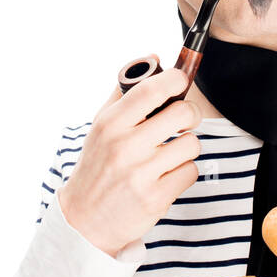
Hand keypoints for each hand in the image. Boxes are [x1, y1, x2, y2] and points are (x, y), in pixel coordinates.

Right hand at [57, 59, 201, 256]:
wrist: (85, 218)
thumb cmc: (97, 166)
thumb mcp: (101, 126)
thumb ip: (126, 91)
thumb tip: (154, 57)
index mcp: (110, 125)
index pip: (150, 90)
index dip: (175, 79)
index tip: (180, 81)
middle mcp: (125, 148)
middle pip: (182, 114)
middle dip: (191, 114)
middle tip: (184, 120)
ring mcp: (141, 175)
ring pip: (192, 144)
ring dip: (186, 147)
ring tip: (170, 153)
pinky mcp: (156, 198)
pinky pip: (190, 171)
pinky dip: (183, 172)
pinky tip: (166, 175)